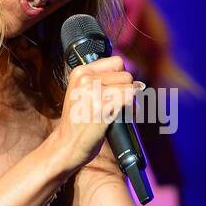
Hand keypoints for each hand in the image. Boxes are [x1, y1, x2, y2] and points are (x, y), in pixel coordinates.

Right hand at [50, 56, 140, 171]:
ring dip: (130, 101)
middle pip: (126, 75)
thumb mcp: (82, 93)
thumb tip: (138, 83)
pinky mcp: (102, 107)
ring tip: (120, 112)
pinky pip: (129, 99)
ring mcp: (94, 92)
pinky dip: (130, 110)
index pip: (117, 62)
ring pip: (130, 87)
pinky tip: (122, 117)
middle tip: (119, 104)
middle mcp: (86, 79)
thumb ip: (102, 81)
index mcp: (80, 72)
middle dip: (127, 90)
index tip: (117, 90)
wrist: (67, 143)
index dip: (121, 77)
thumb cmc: (78, 121)